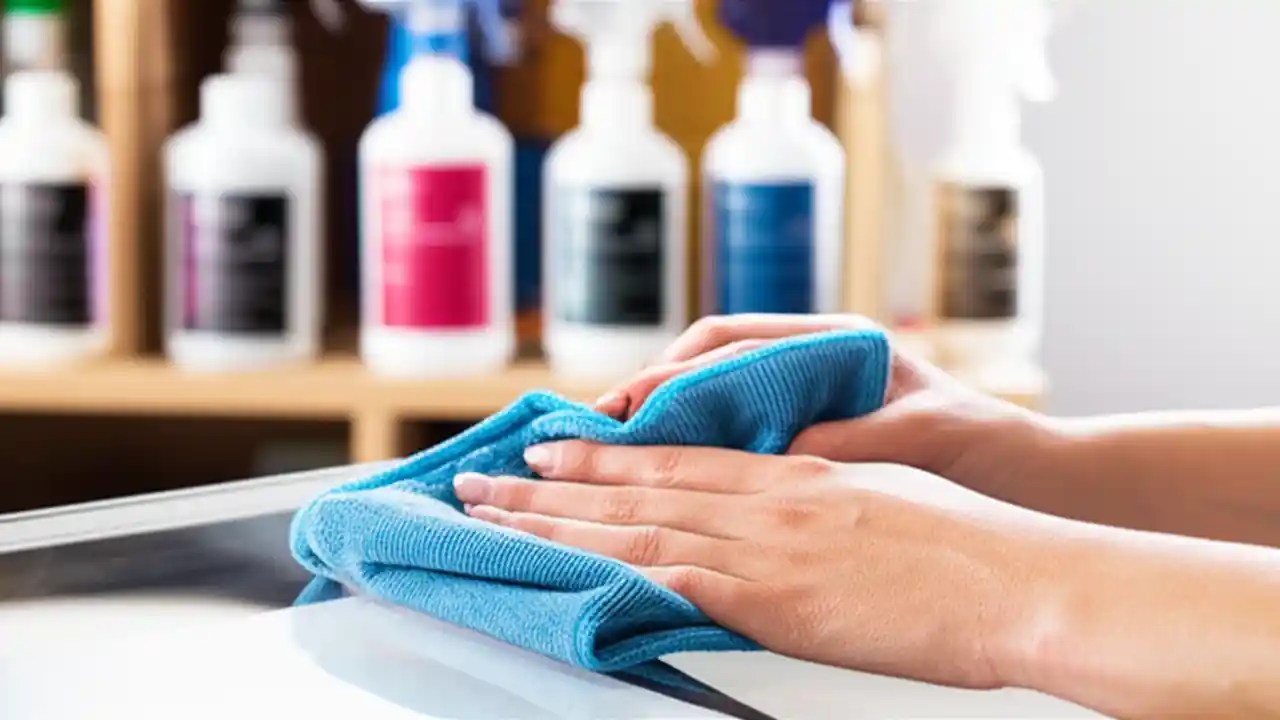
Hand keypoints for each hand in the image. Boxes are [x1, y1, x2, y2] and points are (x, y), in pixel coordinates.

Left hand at [453, 441, 1050, 689]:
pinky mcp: (777, 601)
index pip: (676, 456)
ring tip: (493, 514)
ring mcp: (767, 546)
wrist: (1024, 581)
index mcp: (794, 474)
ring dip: (555, 522)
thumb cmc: (974, 547)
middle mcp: (767, 498)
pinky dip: (611, 573)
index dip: (605, 455)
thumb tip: (772, 516)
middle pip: (637, 486)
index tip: (550, 449)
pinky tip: (562, 572)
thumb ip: (816, 504)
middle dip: (550, 485)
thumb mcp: (883, 501)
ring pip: (637, 526)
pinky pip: (675, 582)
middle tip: (482, 478)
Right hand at [594, 314, 1060, 508]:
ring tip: (613, 456)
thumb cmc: (985, 446)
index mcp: (834, 343)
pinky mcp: (811, 443)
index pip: (730, 342)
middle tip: (595, 428)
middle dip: (650, 397)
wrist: (1029, 479)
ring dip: (666, 430)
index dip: (672, 371)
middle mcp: (811, 365)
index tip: (628, 401)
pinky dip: (702, 460)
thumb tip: (787, 446)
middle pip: (708, 370)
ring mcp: (809, 404)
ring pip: (716, 408)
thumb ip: (858, 437)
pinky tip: (671, 485)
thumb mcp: (925, 435)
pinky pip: (740, 445)